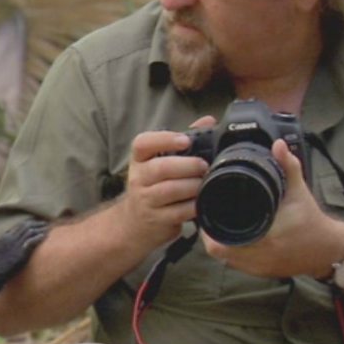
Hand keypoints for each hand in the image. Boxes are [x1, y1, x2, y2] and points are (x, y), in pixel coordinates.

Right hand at [116, 116, 212, 251]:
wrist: (135, 223)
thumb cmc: (153, 185)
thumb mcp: (161, 161)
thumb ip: (183, 140)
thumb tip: (208, 120)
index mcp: (140, 159)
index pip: (143, 143)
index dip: (164, 139)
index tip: (185, 140)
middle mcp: (139, 178)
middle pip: (161, 168)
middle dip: (187, 165)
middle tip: (203, 165)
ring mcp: (146, 200)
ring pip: (170, 190)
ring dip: (192, 185)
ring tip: (204, 182)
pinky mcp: (157, 220)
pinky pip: (178, 212)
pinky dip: (193, 206)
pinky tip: (201, 201)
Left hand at [201, 138, 343, 277]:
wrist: (327, 249)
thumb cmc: (311, 220)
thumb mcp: (299, 191)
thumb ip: (288, 166)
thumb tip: (278, 145)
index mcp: (266, 236)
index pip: (222, 241)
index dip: (209, 229)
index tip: (208, 211)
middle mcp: (260, 255)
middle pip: (218, 251)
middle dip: (211, 234)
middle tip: (209, 217)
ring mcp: (260, 267)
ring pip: (226, 260)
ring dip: (220, 244)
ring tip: (217, 226)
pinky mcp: (262, 273)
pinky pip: (238, 265)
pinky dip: (231, 253)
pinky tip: (231, 239)